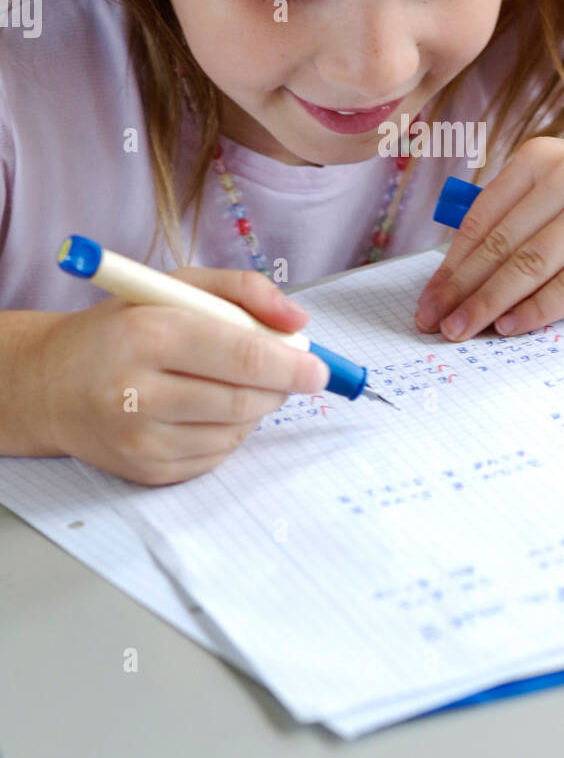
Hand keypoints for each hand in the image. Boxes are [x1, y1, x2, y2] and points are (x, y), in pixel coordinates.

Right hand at [40, 268, 328, 486]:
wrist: (51, 384)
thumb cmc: (121, 328)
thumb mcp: (176, 286)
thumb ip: (244, 290)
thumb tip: (299, 322)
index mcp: (149, 334)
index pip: (243, 357)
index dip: (292, 365)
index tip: (319, 368)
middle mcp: (139, 392)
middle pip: (245, 399)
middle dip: (280, 386)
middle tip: (286, 371)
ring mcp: (140, 439)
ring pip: (236, 431)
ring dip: (255, 407)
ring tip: (232, 382)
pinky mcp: (145, 471)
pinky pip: (216, 456)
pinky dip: (228, 432)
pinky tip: (205, 408)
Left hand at [414, 136, 563, 340]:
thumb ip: (522, 215)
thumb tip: (462, 272)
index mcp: (541, 158)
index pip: (482, 219)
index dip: (452, 264)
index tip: (430, 299)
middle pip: (501, 244)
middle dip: (462, 290)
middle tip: (434, 323)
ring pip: (530, 265)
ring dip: (491, 304)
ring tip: (463, 331)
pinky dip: (538, 309)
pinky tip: (513, 326)